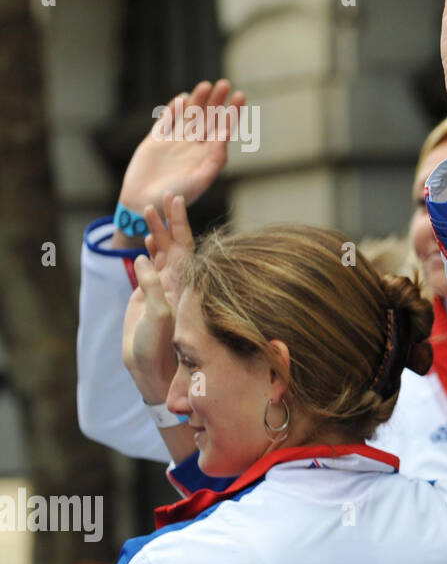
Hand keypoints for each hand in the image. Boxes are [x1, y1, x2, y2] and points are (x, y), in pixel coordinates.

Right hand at [114, 79, 244, 247]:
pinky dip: (173, 110)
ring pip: (188, 116)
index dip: (232, 113)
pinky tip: (182, 99)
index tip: (240, 96)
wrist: (144, 203)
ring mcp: (174, 142)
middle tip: (225, 84)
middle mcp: (193, 146)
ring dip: (197, 101)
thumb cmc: (177, 197)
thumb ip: (215, 159)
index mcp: (207, 155)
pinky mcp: (155, 140)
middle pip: (208, 118)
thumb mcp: (200, 180)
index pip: (223, 129)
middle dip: (217, 102)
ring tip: (206, 85)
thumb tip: (226, 135)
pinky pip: (166, 121)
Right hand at [121, 195, 194, 400]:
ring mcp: (164, 287)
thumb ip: (153, 286)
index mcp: (184, 284)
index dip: (181, 223)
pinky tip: (145, 239)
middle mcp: (177, 282)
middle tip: (165, 195)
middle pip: (176, 243)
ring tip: (148, 210)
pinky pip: (151, 266)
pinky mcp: (149, 294)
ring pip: (161, 252)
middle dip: (170, 220)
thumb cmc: (159, 346)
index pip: (186, 246)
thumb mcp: (158, 315)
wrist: (148, 368)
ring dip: (156, 231)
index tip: (177, 201)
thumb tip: (144, 257)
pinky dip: (148, 250)